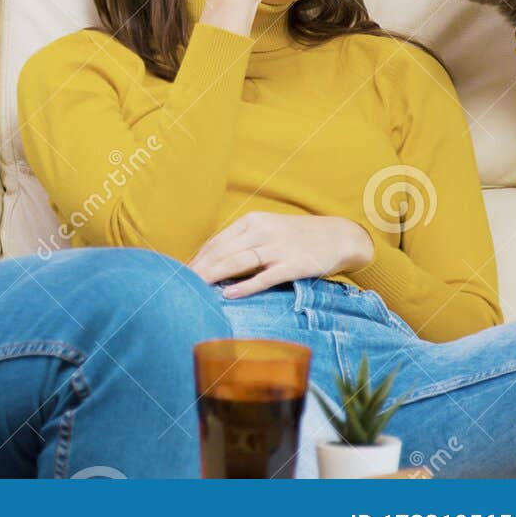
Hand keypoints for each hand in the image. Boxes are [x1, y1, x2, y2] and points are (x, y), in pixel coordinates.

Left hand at [188, 212, 372, 296]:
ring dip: (212, 276)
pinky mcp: (293, 265)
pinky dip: (245, 286)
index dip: (196, 258)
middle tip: (177, 285)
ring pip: (237, 262)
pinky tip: (228, 294)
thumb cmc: (297, 237)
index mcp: (252, 221)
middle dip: (197, 269)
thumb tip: (213, 263)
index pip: (216, 242)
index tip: (178, 274)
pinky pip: (264, 277)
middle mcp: (262, 231)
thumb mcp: (268, 231)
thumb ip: (243, 243)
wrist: (339, 236)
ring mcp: (277, 248)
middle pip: (222, 252)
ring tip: (193, 288)